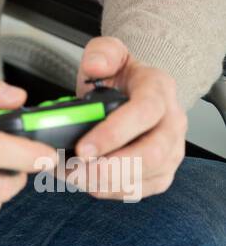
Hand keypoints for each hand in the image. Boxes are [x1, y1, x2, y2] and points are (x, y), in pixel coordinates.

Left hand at [69, 37, 187, 199]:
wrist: (134, 92)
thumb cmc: (120, 77)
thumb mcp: (108, 53)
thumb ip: (101, 53)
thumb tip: (96, 66)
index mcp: (159, 89)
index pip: (144, 112)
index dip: (113, 133)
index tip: (82, 148)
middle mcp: (173, 122)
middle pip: (153, 153)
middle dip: (111, 167)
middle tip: (75, 172)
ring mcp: (172, 150)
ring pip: (148, 177)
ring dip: (108, 182)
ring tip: (73, 177)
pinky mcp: (162, 173)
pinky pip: (141, 190)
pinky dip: (111, 191)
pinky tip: (87, 183)